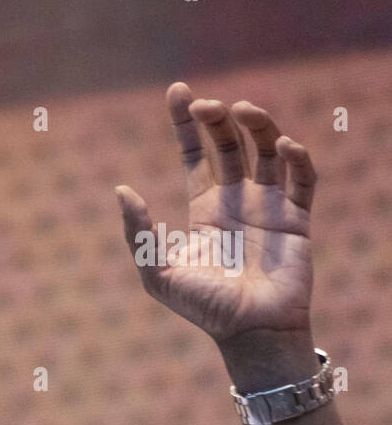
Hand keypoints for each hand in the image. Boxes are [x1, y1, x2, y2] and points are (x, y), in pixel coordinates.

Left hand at [116, 82, 319, 386]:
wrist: (249, 333)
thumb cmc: (202, 307)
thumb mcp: (157, 271)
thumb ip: (139, 232)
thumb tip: (121, 189)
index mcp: (205, 210)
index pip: (196, 154)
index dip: (187, 124)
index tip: (178, 91)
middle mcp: (238, 202)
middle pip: (229, 146)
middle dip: (218, 120)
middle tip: (206, 105)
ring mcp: (270, 207)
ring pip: (267, 152)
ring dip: (258, 127)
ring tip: (242, 111)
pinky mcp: (298, 219)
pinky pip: (303, 180)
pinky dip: (297, 159)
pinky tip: (284, 146)